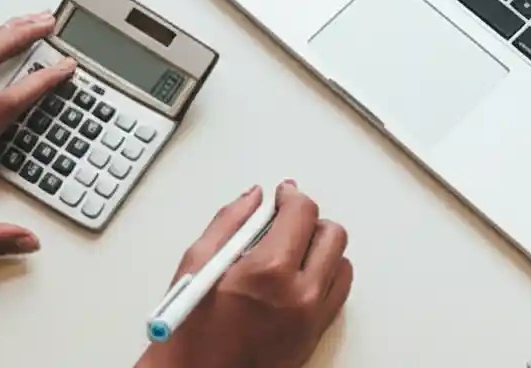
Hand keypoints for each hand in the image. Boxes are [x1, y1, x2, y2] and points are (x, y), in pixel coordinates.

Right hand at [137, 182, 353, 367]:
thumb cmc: (190, 332)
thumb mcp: (197, 264)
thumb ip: (230, 222)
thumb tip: (253, 197)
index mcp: (268, 271)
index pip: (302, 212)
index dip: (291, 196)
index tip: (282, 195)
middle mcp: (299, 294)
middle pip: (331, 234)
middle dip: (308, 221)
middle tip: (285, 222)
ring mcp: (311, 317)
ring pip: (340, 261)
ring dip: (319, 248)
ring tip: (290, 252)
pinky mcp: (315, 334)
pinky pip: (338, 291)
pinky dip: (325, 276)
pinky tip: (297, 276)